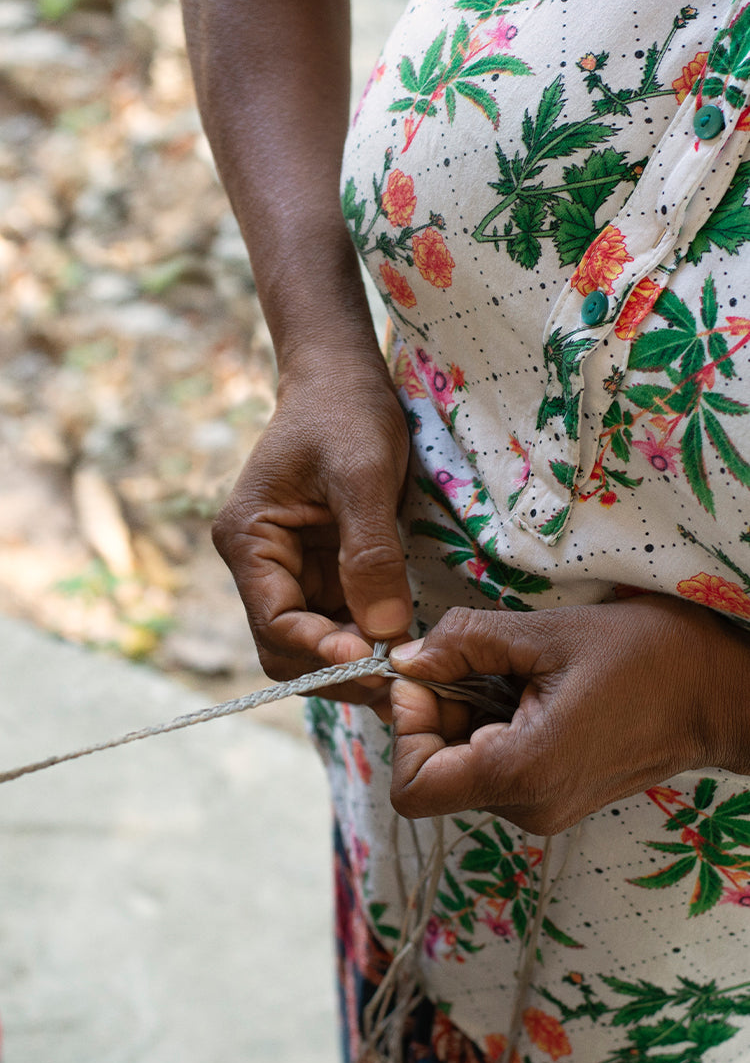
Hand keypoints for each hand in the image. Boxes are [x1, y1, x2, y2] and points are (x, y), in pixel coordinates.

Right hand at [212, 342, 412, 709]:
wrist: (343, 379)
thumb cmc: (345, 413)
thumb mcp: (362, 475)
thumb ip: (369, 552)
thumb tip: (382, 629)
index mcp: (248, 541)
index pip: (275, 623)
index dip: (322, 651)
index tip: (374, 661)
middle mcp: (259, 565)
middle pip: (288, 648)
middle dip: (338, 668)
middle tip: (398, 683)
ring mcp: (290, 572)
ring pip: (314, 644)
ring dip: (356, 663)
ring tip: (408, 675)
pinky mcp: (320, 572)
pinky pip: (339, 623)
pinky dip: (367, 642)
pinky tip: (403, 650)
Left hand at [389, 596, 748, 833]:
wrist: (719, 693)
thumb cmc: (648, 656)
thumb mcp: (546, 632)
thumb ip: (463, 644)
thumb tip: (404, 659)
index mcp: (523, 773)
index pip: (412, 787)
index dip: (407, 726)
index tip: (432, 675)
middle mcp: (527, 809)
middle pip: (435, 774)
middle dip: (437, 712)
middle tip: (472, 660)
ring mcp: (542, 810)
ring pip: (462, 770)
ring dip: (466, 716)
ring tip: (514, 673)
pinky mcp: (553, 799)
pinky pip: (494, 768)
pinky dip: (491, 727)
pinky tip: (529, 691)